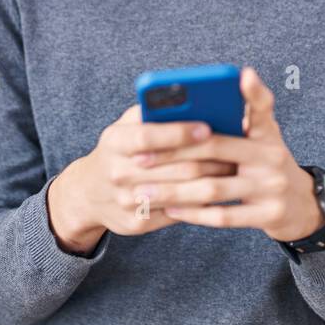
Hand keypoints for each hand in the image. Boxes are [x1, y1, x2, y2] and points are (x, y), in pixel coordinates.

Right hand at [47, 103, 237, 252]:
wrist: (88, 193)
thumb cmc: (118, 150)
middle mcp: (116, 173)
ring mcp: (126, 202)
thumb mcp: (125, 126)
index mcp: (114, 142)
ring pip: (180, 192)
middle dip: (209, 158)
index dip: (179, 132)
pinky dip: (201, 202)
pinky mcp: (136, 223)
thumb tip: (191, 100)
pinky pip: (178, 213)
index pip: (148, 136)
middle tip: (236, 149)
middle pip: (172, 167)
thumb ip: (152, 112)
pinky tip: (218, 191)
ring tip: (233, 167)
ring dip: (211, 179)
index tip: (207, 127)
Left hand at [129, 67, 324, 242]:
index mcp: (267, 134)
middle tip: (140, 158)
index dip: (252, 91)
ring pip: (214, 187)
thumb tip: (204, 101)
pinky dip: (194, 214)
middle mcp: (272, 156)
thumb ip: (239, 120)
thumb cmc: (268, 166)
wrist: (304, 207)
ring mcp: (272, 187)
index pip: (260, 107)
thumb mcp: (263, 139)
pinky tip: (171, 209)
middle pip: (215, 149)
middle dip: (173, 153)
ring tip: (146, 191)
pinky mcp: (269, 215)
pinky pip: (224, 215)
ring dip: (175, 190)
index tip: (241, 74)